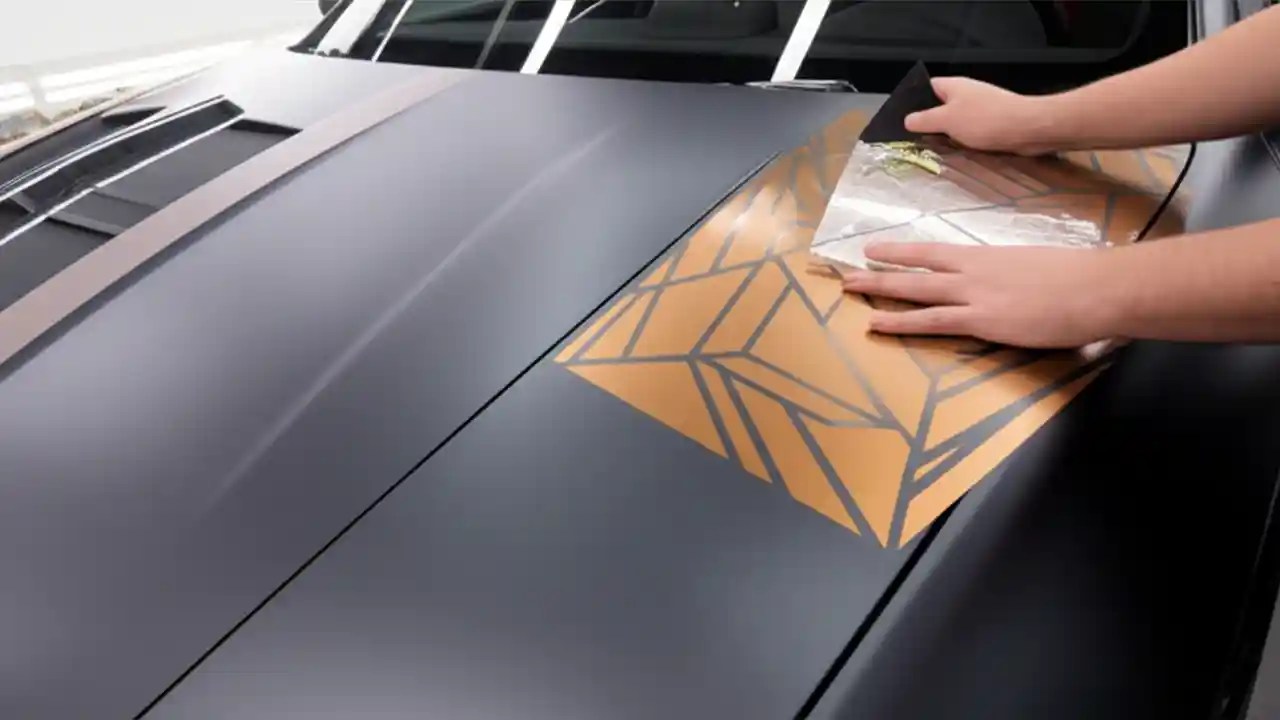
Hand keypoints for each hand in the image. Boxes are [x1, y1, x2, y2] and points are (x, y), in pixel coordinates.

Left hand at [841, 242, 1122, 348]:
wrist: (1096, 288)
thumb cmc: (1078, 276)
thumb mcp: (1037, 265)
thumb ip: (1014, 273)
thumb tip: (1008, 281)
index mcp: (988, 257)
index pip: (936, 251)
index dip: (904, 251)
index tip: (877, 248)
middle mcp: (973, 272)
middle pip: (917, 269)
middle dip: (881, 269)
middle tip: (849, 269)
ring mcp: (974, 295)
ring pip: (916, 290)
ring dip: (880, 289)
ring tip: (850, 289)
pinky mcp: (981, 321)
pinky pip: (931, 322)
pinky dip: (901, 322)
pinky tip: (877, 324)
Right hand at [906, 78, 1059, 155]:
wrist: (1028, 128)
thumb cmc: (986, 120)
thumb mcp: (947, 120)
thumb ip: (924, 120)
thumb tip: (907, 120)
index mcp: (953, 86)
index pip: (926, 87)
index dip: (913, 100)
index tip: (901, 118)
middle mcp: (967, 93)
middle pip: (940, 105)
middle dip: (928, 121)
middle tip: (914, 138)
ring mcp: (980, 107)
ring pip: (955, 120)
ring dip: (946, 133)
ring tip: (933, 148)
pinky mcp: (992, 122)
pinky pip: (970, 130)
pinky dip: (962, 140)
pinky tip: (958, 151)